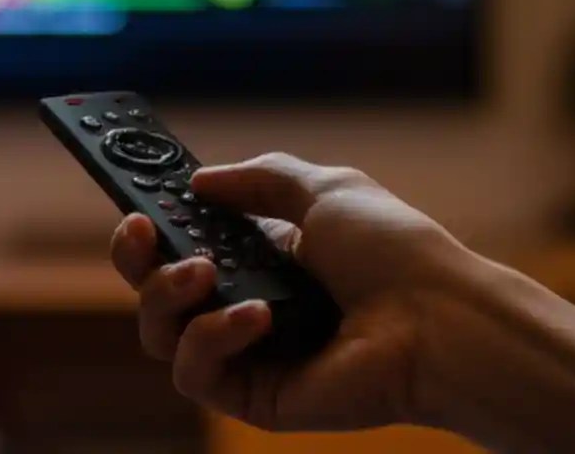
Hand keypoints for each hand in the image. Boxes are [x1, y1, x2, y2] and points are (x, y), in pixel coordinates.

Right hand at [110, 153, 473, 432]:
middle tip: (141, 231)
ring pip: (159, 334)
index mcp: (257, 260)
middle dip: (133, 260)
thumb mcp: (324, 189)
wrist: (440, 319)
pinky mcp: (253, 396)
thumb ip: (258, 179)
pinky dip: (212, 338)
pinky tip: (255, 316)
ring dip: (166, 296)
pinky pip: (194, 372)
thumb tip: (199, 180)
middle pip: (152, 292)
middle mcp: (242, 306)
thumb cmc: (396, 253)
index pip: (177, 247)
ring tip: (205, 273)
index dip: (147, 230)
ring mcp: (246, 354)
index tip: (134, 206)